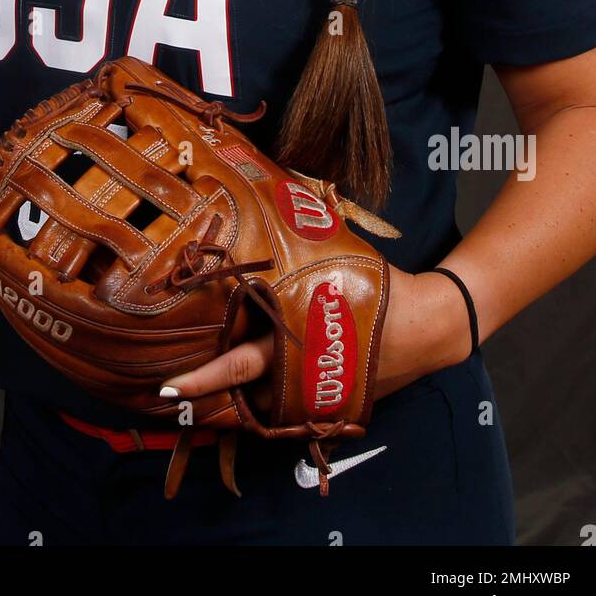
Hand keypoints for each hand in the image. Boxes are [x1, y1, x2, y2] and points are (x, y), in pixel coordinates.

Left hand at [159, 264, 471, 405]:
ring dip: (238, 395)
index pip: (237, 362)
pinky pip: (291, 406)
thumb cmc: (371, 280)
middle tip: (168, 389)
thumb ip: (291, 235)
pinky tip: (258, 386)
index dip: (200, 378)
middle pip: (241, 391)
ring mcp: (314, 394)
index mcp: (291, 335)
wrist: (428, 322)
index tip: (166, 388)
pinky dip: (273, 397)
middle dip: (207, 390)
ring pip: (263, 404)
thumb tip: (263, 189)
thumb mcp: (326, 251)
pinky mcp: (332, 404)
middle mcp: (296, 373)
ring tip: (207, 386)